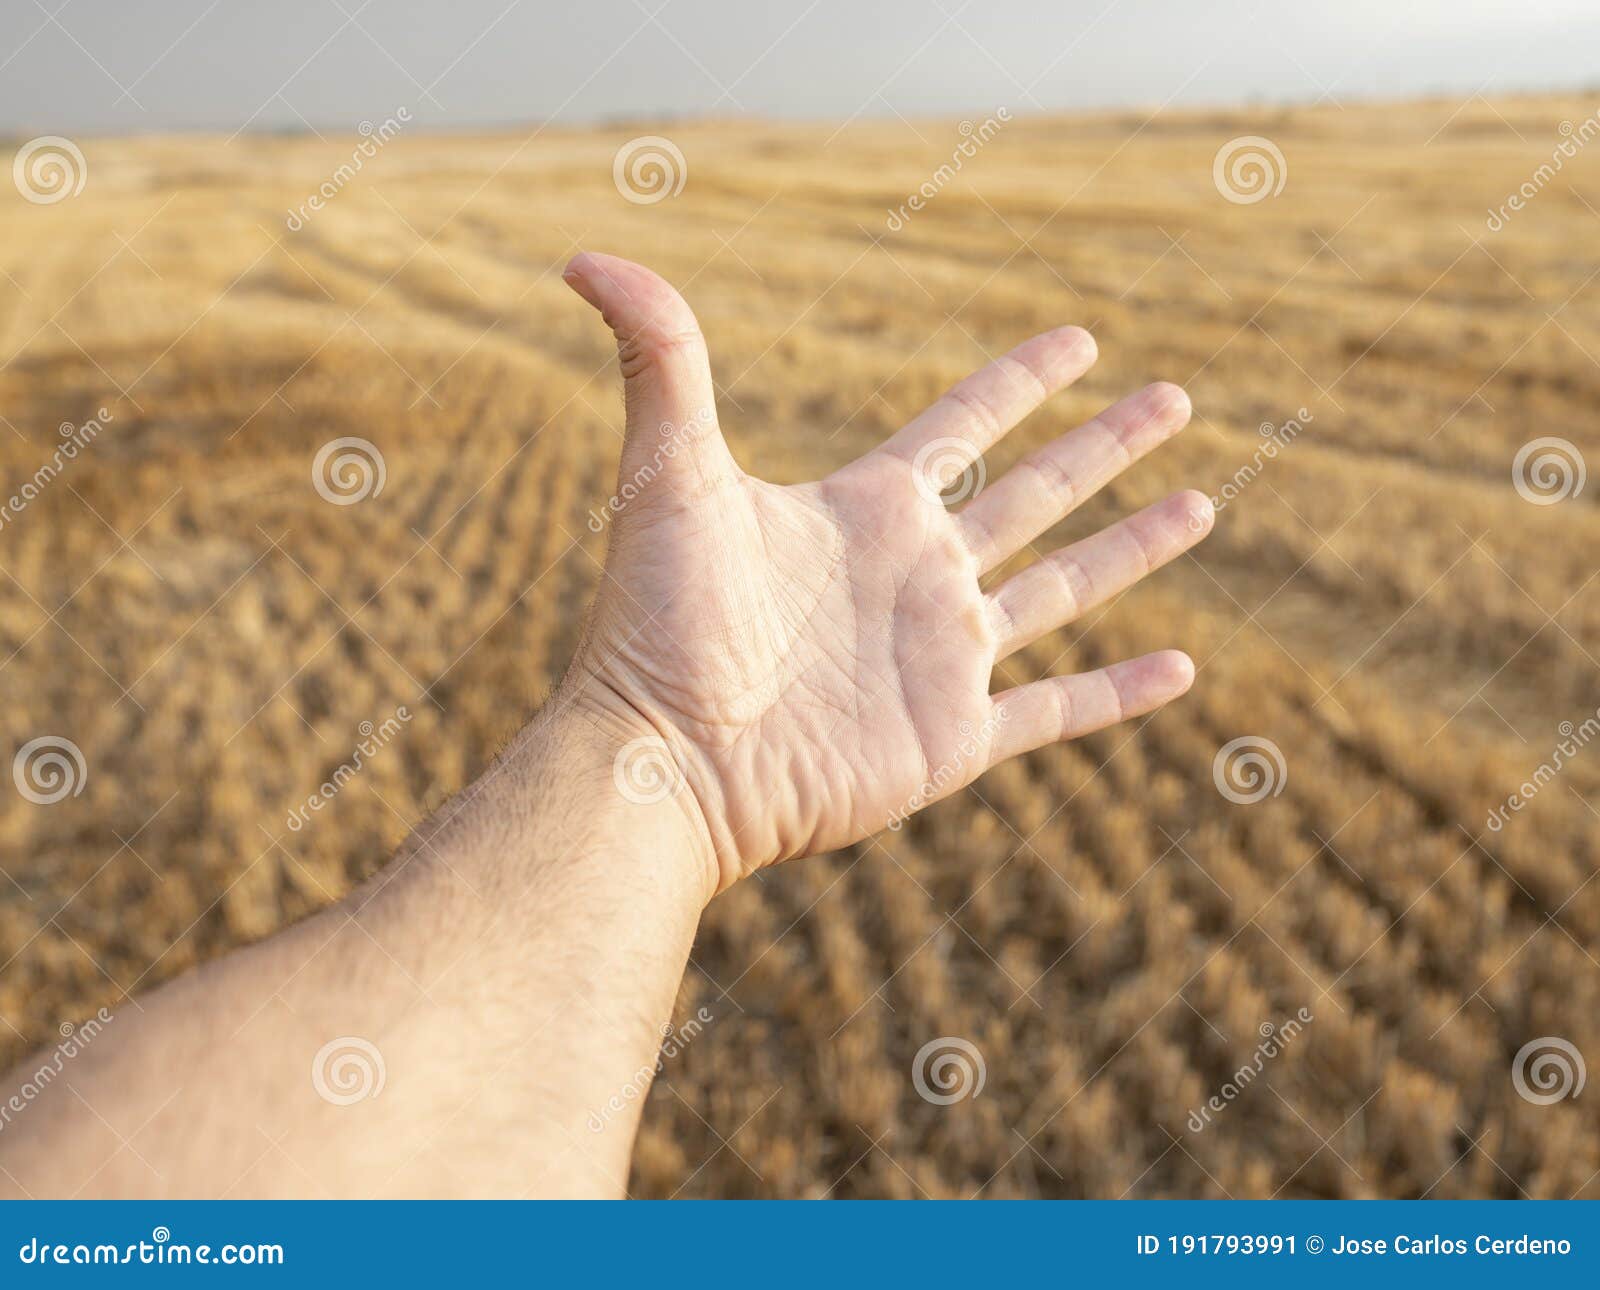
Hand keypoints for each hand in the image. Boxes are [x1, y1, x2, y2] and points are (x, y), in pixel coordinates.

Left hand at [561, 252, 1212, 896]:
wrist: (667, 761)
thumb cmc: (658, 623)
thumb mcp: (669, 474)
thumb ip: (659, 359)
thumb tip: (588, 253)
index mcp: (866, 510)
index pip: (963, 426)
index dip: (1020, 382)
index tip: (1079, 340)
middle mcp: (914, 577)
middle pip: (1035, 496)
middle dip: (1106, 446)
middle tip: (1175, 398)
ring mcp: (940, 659)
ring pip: (1063, 591)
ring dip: (1134, 550)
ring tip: (1203, 504)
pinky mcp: (954, 739)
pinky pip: (1058, 709)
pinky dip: (1119, 692)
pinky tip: (1183, 668)